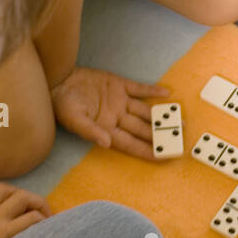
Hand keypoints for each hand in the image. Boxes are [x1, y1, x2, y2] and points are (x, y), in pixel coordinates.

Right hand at [49, 66, 168, 158]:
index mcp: (107, 129)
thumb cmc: (61, 104)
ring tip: (179, 122)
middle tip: (180, 141)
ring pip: (145, 111)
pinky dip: (152, 91)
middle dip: (160, 136)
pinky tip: (166, 94)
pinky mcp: (118, 85)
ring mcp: (119, 101)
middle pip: (143, 129)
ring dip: (161, 117)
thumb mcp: (73, 120)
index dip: (148, 151)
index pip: (132, 143)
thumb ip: (90, 131)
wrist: (57, 79)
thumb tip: (106, 143)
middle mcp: (116, 117)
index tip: (164, 157)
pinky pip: (139, 89)